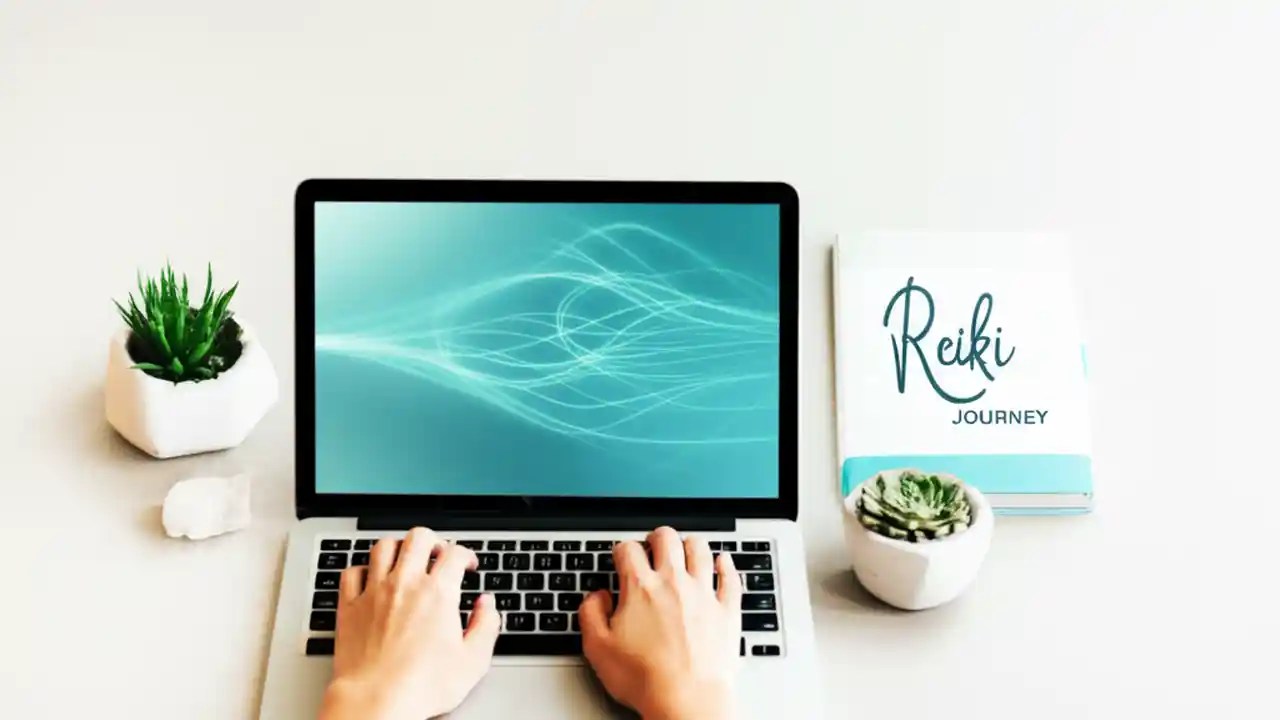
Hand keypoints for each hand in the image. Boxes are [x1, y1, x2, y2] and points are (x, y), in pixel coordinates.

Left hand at [318, 527, 499, 719]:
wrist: (376, 701)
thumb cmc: (421, 685)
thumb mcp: (473, 660)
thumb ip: (486, 626)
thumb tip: (487, 606)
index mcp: (438, 593)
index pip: (455, 553)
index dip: (466, 554)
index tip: (467, 565)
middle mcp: (405, 584)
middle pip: (418, 537)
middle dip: (433, 540)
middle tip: (437, 553)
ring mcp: (374, 592)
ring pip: (383, 547)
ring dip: (397, 547)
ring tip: (405, 558)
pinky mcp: (349, 607)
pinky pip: (351, 572)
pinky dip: (362, 569)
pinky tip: (369, 578)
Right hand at [578, 526, 742, 719]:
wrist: (687, 701)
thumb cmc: (645, 679)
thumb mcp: (598, 648)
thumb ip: (591, 614)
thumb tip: (596, 597)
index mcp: (640, 588)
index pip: (628, 549)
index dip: (621, 549)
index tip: (622, 557)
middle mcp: (674, 583)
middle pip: (666, 538)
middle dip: (656, 537)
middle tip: (653, 545)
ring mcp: (703, 594)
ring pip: (700, 549)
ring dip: (690, 544)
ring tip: (684, 549)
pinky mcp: (726, 610)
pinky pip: (730, 577)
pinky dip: (726, 565)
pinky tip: (722, 561)